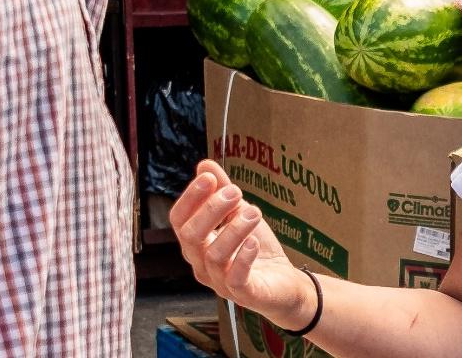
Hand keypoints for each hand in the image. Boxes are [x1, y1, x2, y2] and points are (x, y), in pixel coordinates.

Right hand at [170, 161, 311, 327]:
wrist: (282, 280)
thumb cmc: (254, 246)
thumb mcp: (238, 212)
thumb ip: (221, 191)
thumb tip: (205, 165)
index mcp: (195, 243)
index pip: (179, 220)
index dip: (191, 198)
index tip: (210, 178)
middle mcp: (201, 264)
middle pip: (191, 237)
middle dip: (211, 210)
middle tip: (236, 192)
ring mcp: (220, 282)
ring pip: (214, 256)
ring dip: (234, 230)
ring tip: (253, 212)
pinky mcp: (243, 295)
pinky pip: (236, 279)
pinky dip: (244, 258)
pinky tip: (254, 241)